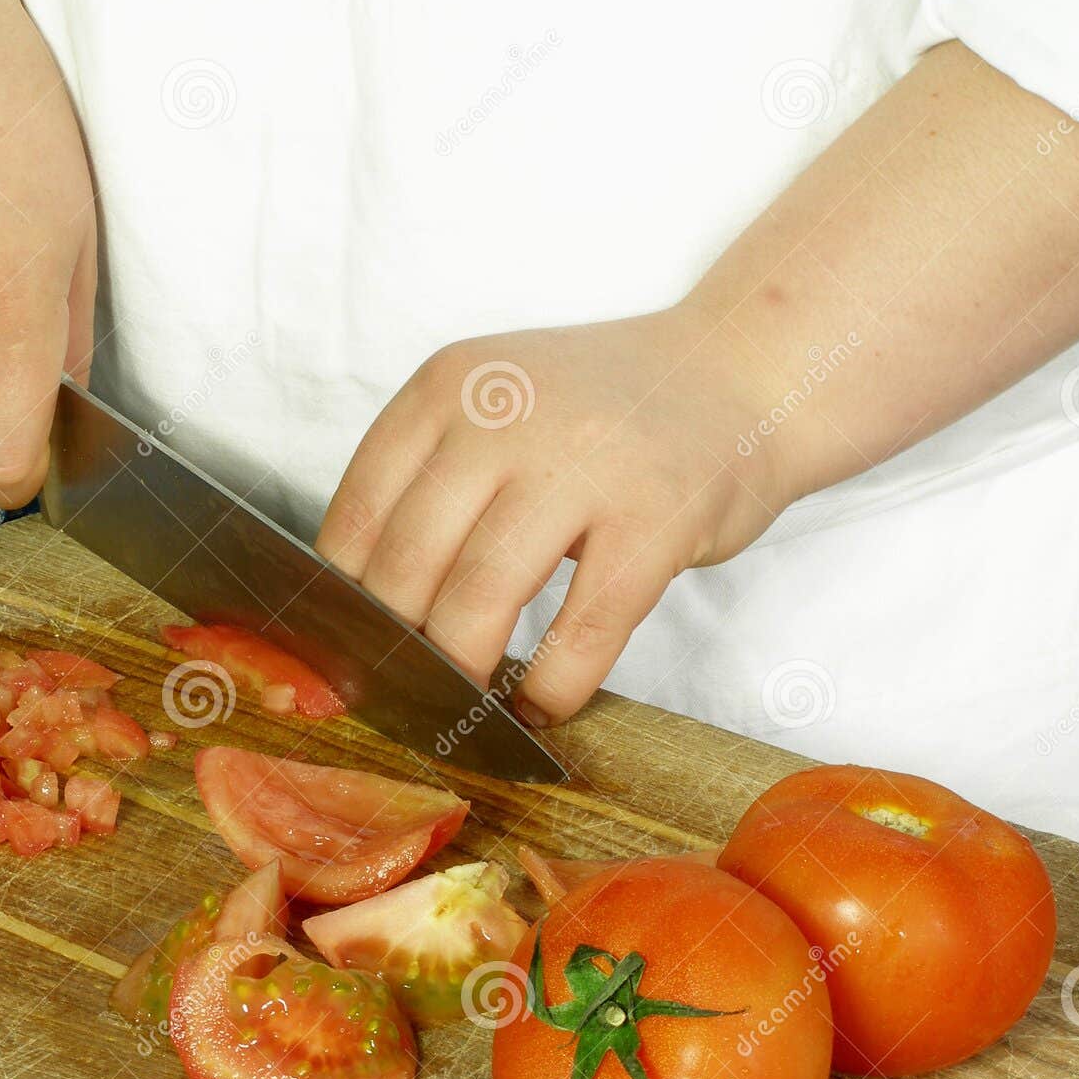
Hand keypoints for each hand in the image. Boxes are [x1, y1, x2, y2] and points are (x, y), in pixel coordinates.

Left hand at [316, 306, 792, 726]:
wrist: (737, 373)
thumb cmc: (601, 415)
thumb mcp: (496, 408)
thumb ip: (431, 480)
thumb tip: (362, 609)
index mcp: (447, 387)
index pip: (357, 514)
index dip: (342, 601)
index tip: (349, 650)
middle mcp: (502, 416)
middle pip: (408, 566)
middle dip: (398, 647)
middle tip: (405, 689)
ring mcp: (583, 465)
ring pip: (479, 601)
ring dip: (462, 674)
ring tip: (464, 706)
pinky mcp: (656, 519)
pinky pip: (581, 633)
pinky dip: (552, 685)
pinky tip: (542, 703)